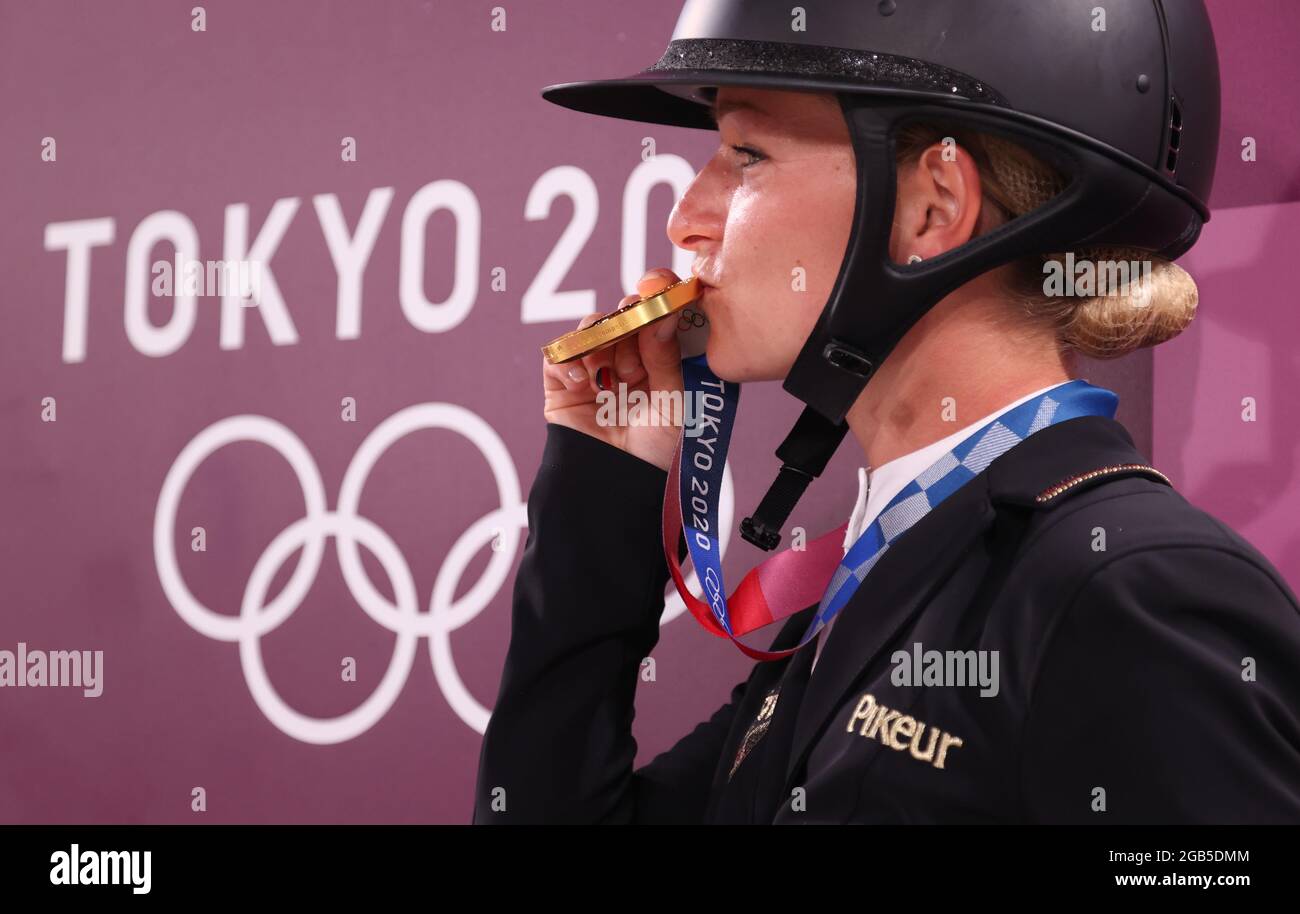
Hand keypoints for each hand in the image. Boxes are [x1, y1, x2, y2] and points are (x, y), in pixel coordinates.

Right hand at [541, 268, 686, 471]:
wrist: (622, 487)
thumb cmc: (656, 451)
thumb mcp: (673, 400)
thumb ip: (665, 355)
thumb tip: (663, 311)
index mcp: (659, 362)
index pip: (656, 317)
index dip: (656, 298)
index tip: (658, 286)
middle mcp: (627, 361)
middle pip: (621, 318)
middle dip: (627, 319)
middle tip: (633, 322)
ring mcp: (594, 372)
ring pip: (589, 332)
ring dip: (600, 342)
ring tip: (610, 373)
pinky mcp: (562, 385)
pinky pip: (559, 357)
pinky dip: (569, 362)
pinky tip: (583, 382)